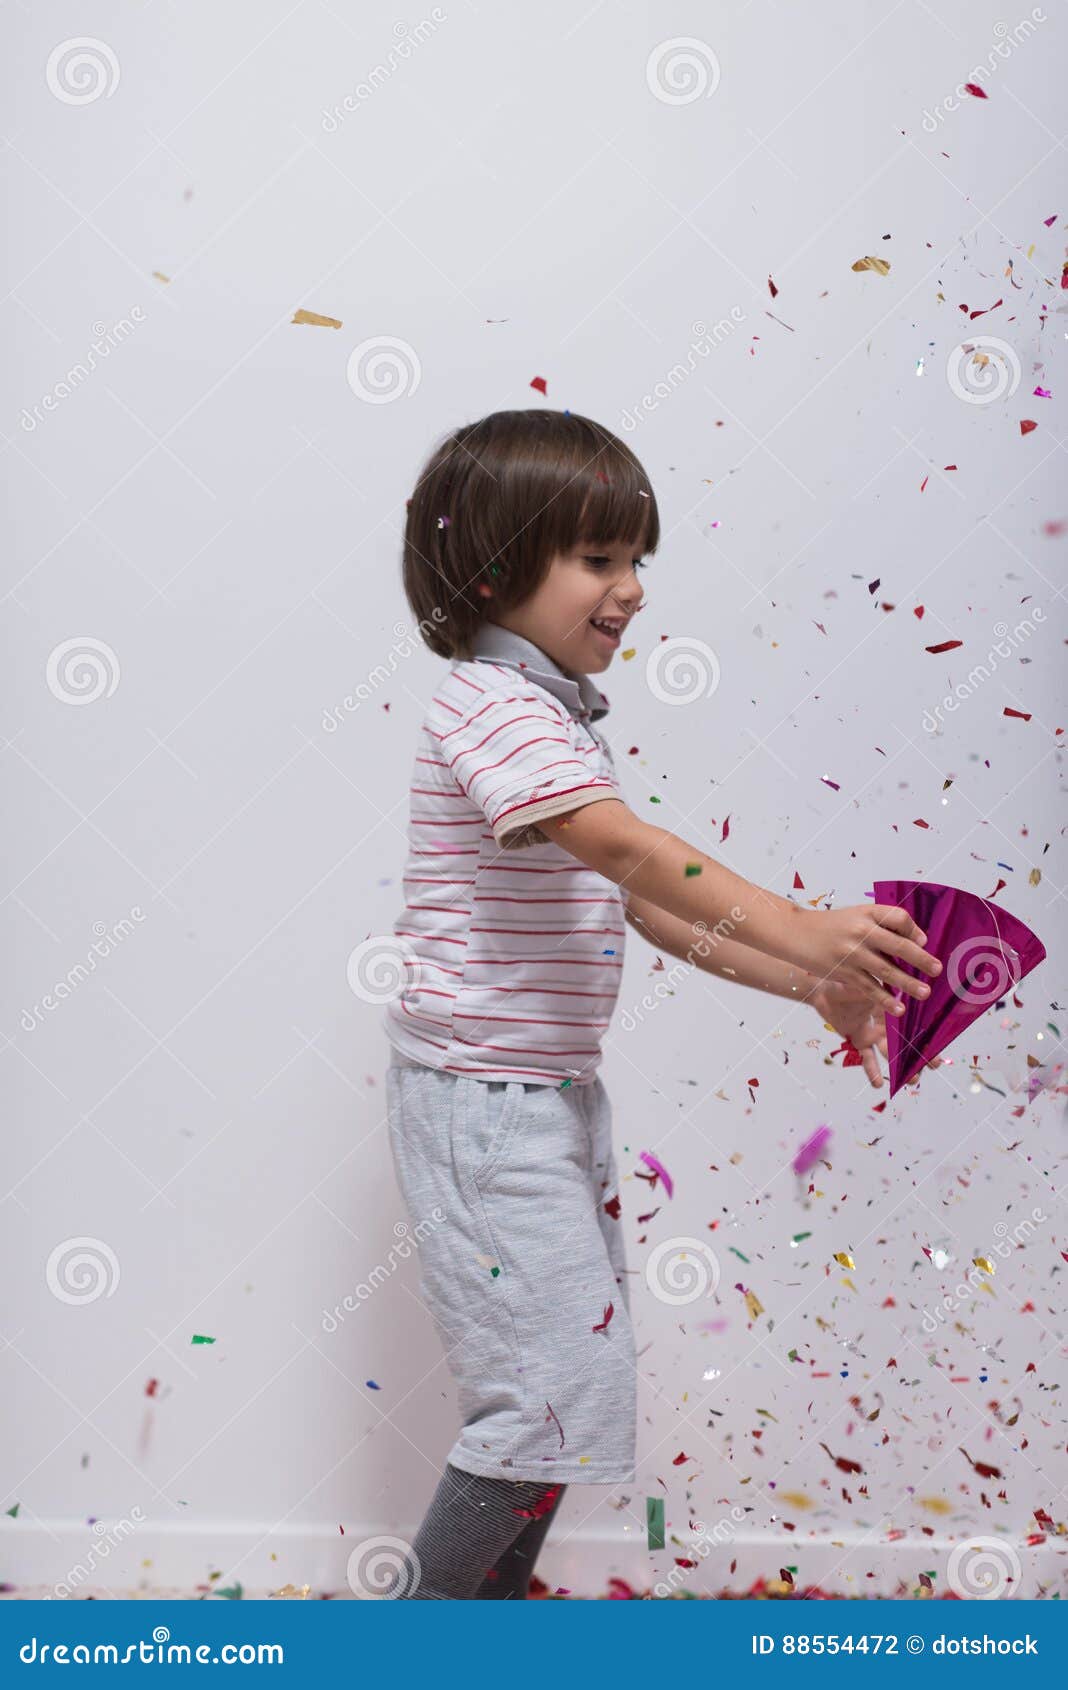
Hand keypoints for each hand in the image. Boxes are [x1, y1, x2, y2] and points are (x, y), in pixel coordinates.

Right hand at [793, 903, 942, 1015]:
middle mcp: (861, 931)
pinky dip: (885, 999)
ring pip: (886, 970)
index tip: (923, 942)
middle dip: (920, 959)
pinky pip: (869, 987)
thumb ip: (882, 925)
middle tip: (936, 970)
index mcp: (867, 913)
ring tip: (924, 993)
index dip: (913, 930)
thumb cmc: (831, 926)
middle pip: (898, 945)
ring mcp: (852, 953)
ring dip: (907, 983)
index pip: (898, 917)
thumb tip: (916, 942)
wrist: (795, 933)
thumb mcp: (856, 916)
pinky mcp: (843, 972)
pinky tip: (898, 1009)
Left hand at [809, 980, 943, 1088]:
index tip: (941, 1042)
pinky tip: (877, 1083)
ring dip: (901, 1066)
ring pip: (890, 1052)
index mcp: (893, 1005)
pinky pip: (866, 1058)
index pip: (914, 1020)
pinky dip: (871, 1070)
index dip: (927, 1032)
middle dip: (920, 1053)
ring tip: (912, 1081)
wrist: (820, 988)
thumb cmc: (846, 977)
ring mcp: (873, 1033)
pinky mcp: (859, 1040)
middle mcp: (886, 1022)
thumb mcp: (869, 977)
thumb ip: (888, 976)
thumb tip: (908, 957)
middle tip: (935, 1065)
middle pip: (907, 1040)